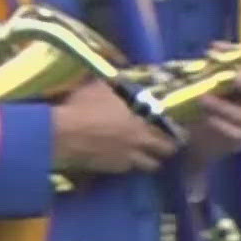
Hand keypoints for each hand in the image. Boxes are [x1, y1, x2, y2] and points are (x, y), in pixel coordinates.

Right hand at [51, 79, 180, 174]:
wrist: (63, 134)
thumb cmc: (82, 106)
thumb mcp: (99, 86)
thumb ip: (116, 82)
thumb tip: (123, 70)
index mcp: (141, 118)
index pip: (170, 127)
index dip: (177, 129)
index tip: (177, 129)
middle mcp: (141, 140)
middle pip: (166, 150)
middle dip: (167, 147)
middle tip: (164, 144)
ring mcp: (129, 157)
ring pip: (151, 165)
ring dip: (150, 160)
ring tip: (145, 156)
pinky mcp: (114, 169)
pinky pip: (129, 169)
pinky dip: (129, 165)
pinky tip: (121, 159)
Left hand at [183, 67, 240, 166]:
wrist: (189, 132)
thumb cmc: (205, 101)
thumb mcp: (211, 80)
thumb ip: (218, 64)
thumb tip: (216, 46)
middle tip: (236, 77)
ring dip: (223, 106)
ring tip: (202, 97)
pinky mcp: (238, 141)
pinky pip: (235, 133)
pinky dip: (220, 123)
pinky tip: (206, 117)